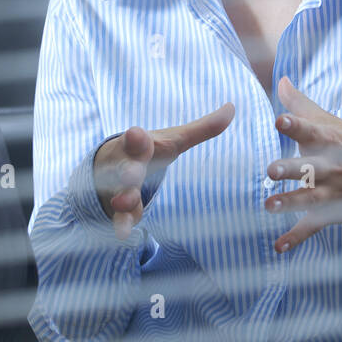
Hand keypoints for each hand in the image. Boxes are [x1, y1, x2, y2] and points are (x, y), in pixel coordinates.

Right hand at [93, 103, 234, 239]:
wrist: (110, 166)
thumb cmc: (150, 150)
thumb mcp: (175, 139)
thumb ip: (203, 127)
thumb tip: (232, 107)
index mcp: (140, 145)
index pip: (138, 139)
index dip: (137, 138)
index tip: (135, 134)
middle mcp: (126, 164)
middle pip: (126, 167)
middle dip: (129, 171)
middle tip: (132, 175)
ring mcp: (120, 187)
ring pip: (121, 193)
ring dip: (123, 198)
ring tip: (123, 202)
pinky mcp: (120, 209)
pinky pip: (120, 217)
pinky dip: (122, 224)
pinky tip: (123, 234)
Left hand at [263, 77, 341, 252]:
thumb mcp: (331, 121)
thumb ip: (301, 105)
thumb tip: (281, 79)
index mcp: (329, 140)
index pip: (311, 129)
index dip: (296, 124)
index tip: (280, 120)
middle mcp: (330, 165)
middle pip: (309, 167)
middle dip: (291, 169)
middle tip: (271, 170)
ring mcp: (332, 191)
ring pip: (310, 198)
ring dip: (290, 203)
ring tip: (269, 206)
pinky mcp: (331, 212)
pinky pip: (314, 226)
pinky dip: (297, 238)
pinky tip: (279, 247)